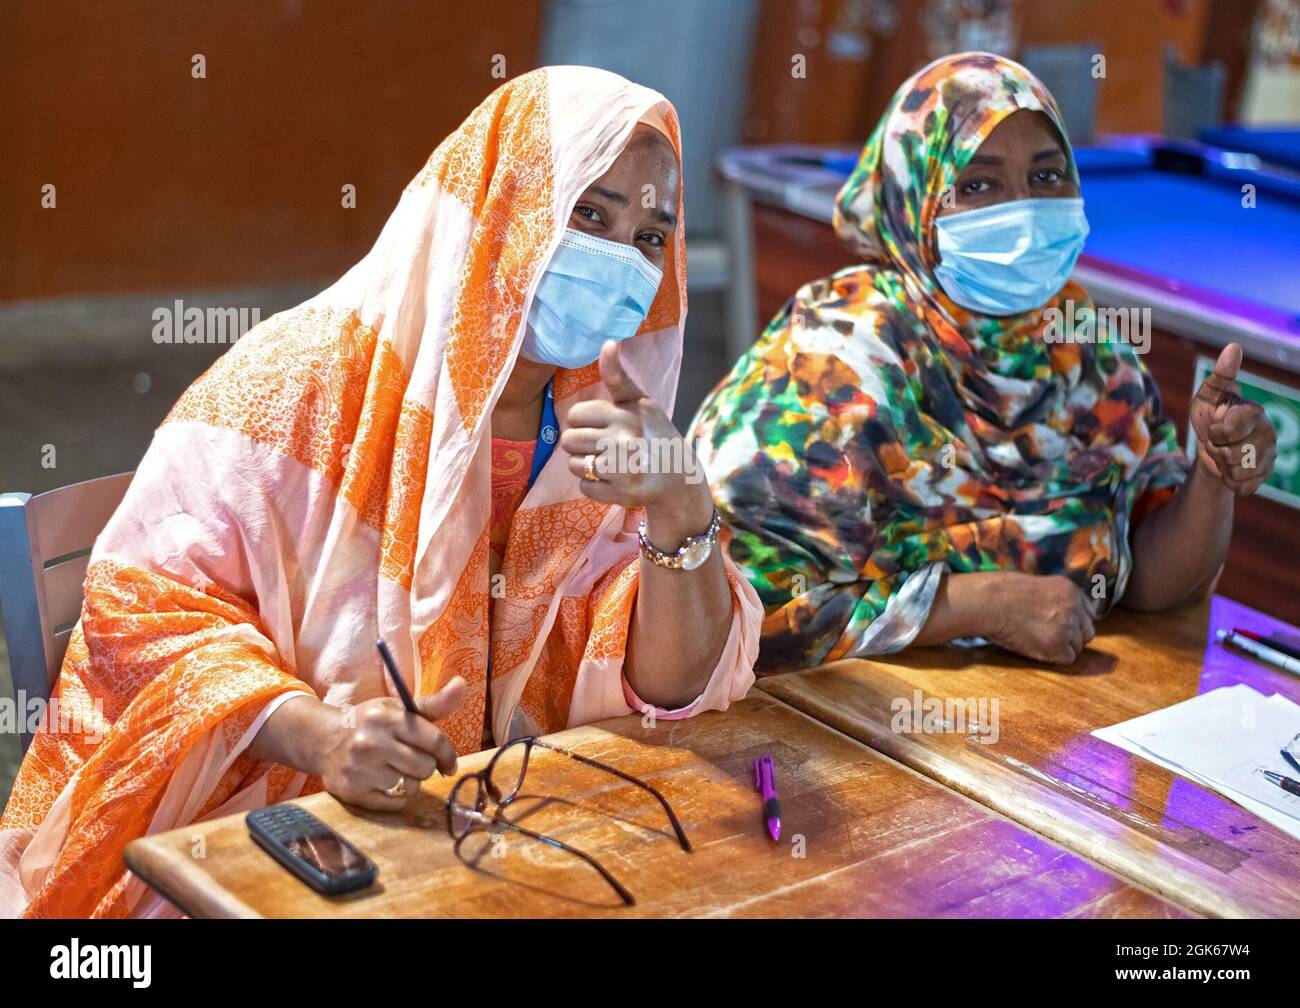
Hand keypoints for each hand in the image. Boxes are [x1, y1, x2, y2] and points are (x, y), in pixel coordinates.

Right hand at [318, 677, 465, 810]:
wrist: (324, 740)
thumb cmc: (371, 723)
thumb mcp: (400, 708)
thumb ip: (435, 703)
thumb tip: (462, 684)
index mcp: (386, 718)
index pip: (434, 740)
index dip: (447, 755)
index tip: (448, 763)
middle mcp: (372, 743)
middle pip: (425, 767)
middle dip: (425, 766)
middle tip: (412, 761)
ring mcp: (361, 769)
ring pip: (411, 786)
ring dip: (410, 781)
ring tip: (395, 769)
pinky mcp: (353, 792)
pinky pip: (395, 803)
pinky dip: (396, 796)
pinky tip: (384, 782)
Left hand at [560, 340, 713, 541]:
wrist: (681, 479)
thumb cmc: (655, 435)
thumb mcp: (641, 401)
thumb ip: (618, 376)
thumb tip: (608, 343)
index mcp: (626, 413)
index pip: (575, 414)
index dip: (583, 422)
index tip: (602, 426)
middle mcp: (625, 438)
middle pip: (569, 440)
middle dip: (580, 445)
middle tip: (603, 447)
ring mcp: (623, 468)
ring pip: (573, 464)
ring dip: (585, 466)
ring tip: (609, 464)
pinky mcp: (622, 492)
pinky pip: (584, 487)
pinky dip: (594, 486)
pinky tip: (614, 481)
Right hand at [985, 573, 1095, 664]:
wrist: (989, 602)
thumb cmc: (1004, 594)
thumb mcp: (1040, 586)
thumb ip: (1058, 599)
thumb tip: (1066, 616)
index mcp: (1071, 590)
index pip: (1089, 613)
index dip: (1075, 622)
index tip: (1059, 625)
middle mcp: (1074, 608)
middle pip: (1087, 632)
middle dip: (1072, 636)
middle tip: (1049, 636)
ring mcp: (1067, 627)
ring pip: (1078, 646)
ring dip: (1062, 647)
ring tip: (1039, 640)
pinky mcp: (1056, 645)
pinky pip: (1067, 658)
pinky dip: (1054, 657)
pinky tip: (1037, 647)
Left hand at [1190, 343, 1276, 495]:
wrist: (1210, 449)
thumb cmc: (1209, 418)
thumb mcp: (1206, 398)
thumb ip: (1220, 376)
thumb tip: (1234, 347)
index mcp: (1255, 412)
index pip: (1230, 430)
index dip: (1216, 434)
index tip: (1214, 428)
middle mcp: (1268, 432)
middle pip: (1232, 454)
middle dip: (1216, 451)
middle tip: (1217, 443)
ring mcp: (1269, 455)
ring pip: (1237, 471)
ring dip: (1222, 466)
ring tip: (1224, 454)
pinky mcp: (1265, 475)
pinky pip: (1242, 486)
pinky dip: (1230, 481)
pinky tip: (1231, 469)